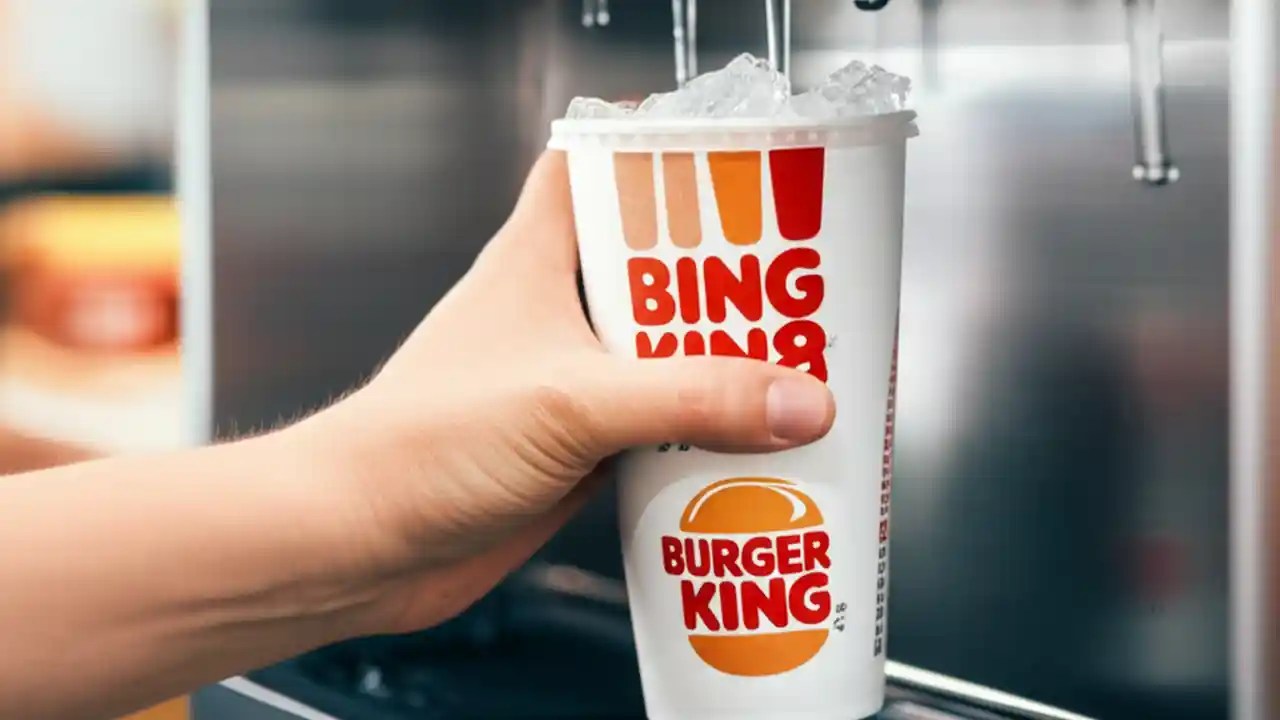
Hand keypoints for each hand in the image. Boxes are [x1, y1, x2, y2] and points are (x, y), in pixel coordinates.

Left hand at [294, 151, 835, 636]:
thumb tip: (799, 398)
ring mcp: (567, 385)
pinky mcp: (576, 450)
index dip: (658, 153)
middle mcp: (553, 314)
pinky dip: (702, 439)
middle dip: (725, 275)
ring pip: (663, 356)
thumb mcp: (571, 401)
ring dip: (722, 366)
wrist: (361, 546)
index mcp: (537, 260)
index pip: (594, 168)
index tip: (732, 163)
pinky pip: (658, 432)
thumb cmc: (421, 444)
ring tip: (799, 366)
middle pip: (655, 270)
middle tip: (798, 284)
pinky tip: (754, 451)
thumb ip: (691, 397)